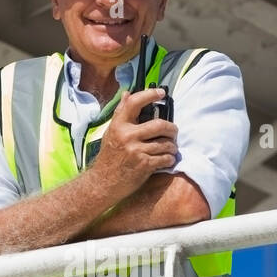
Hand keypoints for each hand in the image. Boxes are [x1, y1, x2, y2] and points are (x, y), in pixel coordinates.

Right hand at [91, 88, 177, 202]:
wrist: (103, 182)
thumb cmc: (108, 157)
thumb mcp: (111, 132)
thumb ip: (120, 113)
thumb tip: (127, 94)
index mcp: (119, 125)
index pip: (135, 102)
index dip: (150, 94)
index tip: (162, 93)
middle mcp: (127, 136)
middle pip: (160, 125)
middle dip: (172, 129)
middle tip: (173, 132)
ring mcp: (136, 151)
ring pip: (165, 143)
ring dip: (172, 146)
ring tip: (171, 148)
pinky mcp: (144, 165)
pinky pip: (165, 158)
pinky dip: (170, 159)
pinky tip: (167, 159)